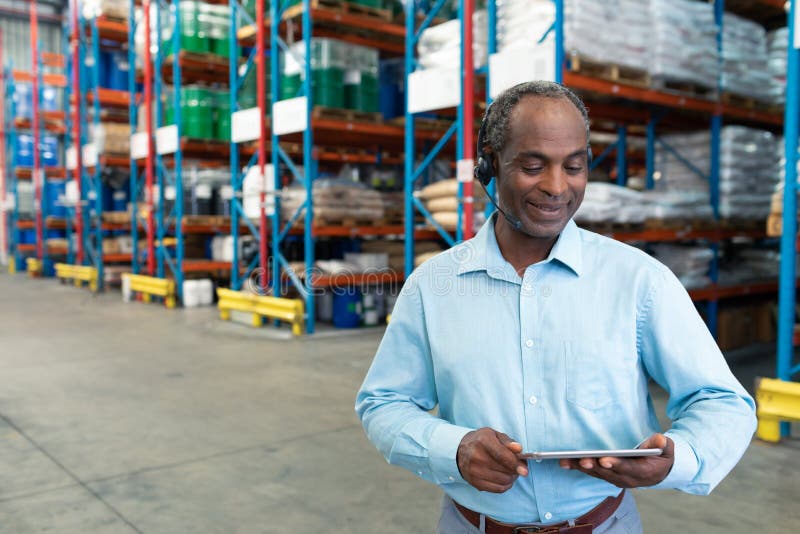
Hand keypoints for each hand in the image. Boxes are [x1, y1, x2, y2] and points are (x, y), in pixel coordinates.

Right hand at [456, 427, 528, 492]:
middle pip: (504, 470)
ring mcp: (474, 471)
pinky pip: (497, 489)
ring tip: (511, 471)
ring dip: (511, 478)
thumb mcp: (494, 435)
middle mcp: (476, 456)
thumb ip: (508, 442)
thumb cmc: (481, 441)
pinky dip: (505, 485)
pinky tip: (505, 479)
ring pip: (502, 481)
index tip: (525, 470)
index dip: (515, 464)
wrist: (460, 450)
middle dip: (515, 470)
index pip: (502, 455)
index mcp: (483, 441)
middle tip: (518, 466)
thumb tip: (519, 449)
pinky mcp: (474, 482)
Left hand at [558, 434, 673, 487]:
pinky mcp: (608, 476)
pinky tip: (565, 462)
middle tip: (583, 460)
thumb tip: (660, 440)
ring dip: (582, 467)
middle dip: (594, 466)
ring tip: (566, 460)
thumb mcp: (667, 449)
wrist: (658, 472)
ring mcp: (616, 479)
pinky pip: (592, 473)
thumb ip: (663, 444)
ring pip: (597, 474)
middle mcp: (627, 479)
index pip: (628, 468)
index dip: (616, 464)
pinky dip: (579, 467)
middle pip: (608, 473)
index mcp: (642, 471)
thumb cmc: (660, 456)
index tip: (605, 460)